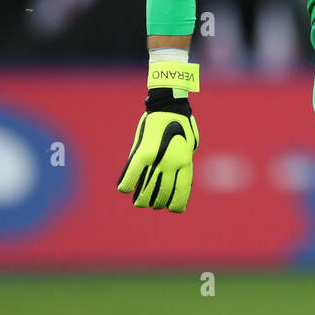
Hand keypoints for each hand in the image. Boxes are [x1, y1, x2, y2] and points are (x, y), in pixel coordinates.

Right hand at [116, 89, 198, 211]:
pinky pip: (131, 176)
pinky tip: (124, 188)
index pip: (182, 191)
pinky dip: (126, 184)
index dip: (177, 204)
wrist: (169, 105)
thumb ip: (184, 161)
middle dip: (157, 203)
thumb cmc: (181, 124)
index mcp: (185, 163)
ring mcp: (157, 159)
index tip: (173, 208)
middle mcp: (172, 164)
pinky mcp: (141, 152)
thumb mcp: (189, 145)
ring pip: (146, 191)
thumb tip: (177, 177)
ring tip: (139, 201)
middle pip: (162, 194)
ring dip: (141, 199)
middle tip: (152, 203)